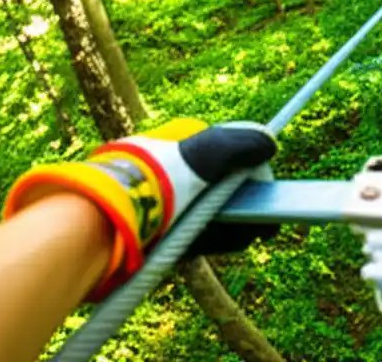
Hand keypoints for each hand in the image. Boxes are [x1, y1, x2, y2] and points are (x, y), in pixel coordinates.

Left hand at [4, 119, 275, 297]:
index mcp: (179, 145)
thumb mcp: (209, 152)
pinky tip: (238, 240)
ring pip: (214, 212)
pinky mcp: (163, 232)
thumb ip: (242, 143)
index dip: (250, 169)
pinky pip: (201, 234)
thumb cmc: (161, 179)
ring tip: (257, 230)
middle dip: (247, 199)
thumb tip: (270, 141)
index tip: (266, 186)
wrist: (111, 220)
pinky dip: (221, 237)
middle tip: (266, 215)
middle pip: (222, 186)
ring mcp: (168, 204)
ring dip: (239, 221)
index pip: (225, 153)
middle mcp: (173, 172)